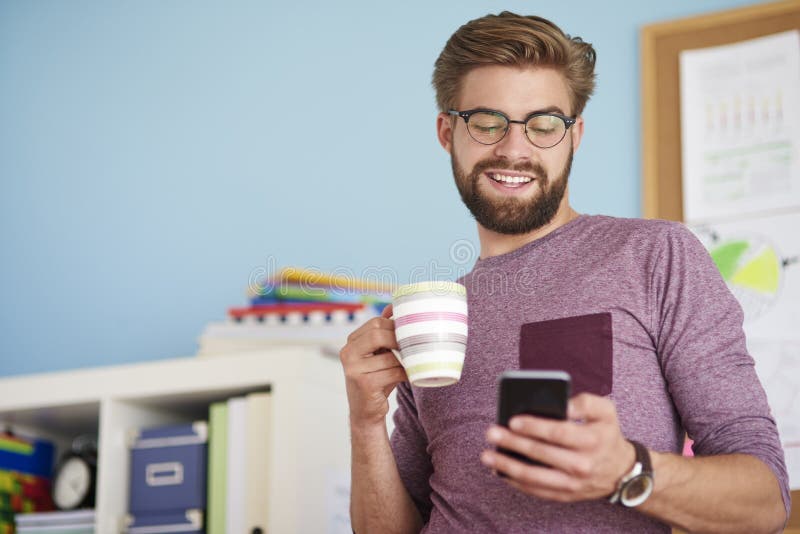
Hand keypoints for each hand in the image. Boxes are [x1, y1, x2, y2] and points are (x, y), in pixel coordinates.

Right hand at [339, 304, 407, 427]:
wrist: (366, 412)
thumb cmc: (376, 379)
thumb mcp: (378, 354)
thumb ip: (383, 333)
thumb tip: (393, 307)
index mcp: (351, 343)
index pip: (375, 323)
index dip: (394, 326)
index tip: (407, 333)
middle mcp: (348, 353)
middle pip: (378, 334)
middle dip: (398, 340)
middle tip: (412, 347)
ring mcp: (353, 369)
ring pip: (389, 356)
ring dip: (403, 361)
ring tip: (409, 364)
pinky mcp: (364, 383)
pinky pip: (393, 372)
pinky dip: (404, 374)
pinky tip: (406, 376)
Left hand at [480, 393, 635, 502]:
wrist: (621, 471)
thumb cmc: (606, 434)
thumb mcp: (606, 411)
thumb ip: (586, 402)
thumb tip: (563, 404)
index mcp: (592, 441)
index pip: (558, 433)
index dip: (534, 426)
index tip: (512, 420)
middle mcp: (582, 465)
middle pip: (541, 454)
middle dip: (513, 443)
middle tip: (491, 433)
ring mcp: (572, 484)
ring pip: (534, 477)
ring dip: (507, 466)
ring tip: (487, 455)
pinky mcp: (564, 495)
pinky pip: (535, 490)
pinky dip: (515, 482)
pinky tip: (499, 470)